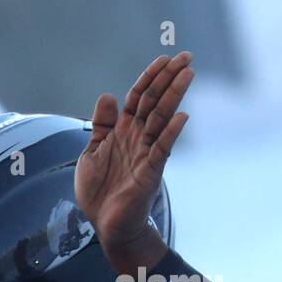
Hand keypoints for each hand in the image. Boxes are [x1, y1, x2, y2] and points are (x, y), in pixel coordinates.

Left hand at [76, 51, 193, 275]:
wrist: (106, 225)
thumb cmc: (100, 192)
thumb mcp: (92, 151)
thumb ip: (102, 124)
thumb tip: (108, 94)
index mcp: (123, 131)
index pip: (140, 97)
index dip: (150, 77)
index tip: (165, 59)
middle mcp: (137, 138)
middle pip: (155, 101)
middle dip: (169, 78)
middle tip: (187, 56)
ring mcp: (146, 153)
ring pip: (162, 118)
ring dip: (174, 95)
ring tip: (188, 74)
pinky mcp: (150, 172)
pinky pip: (162, 149)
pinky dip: (171, 132)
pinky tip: (183, 116)